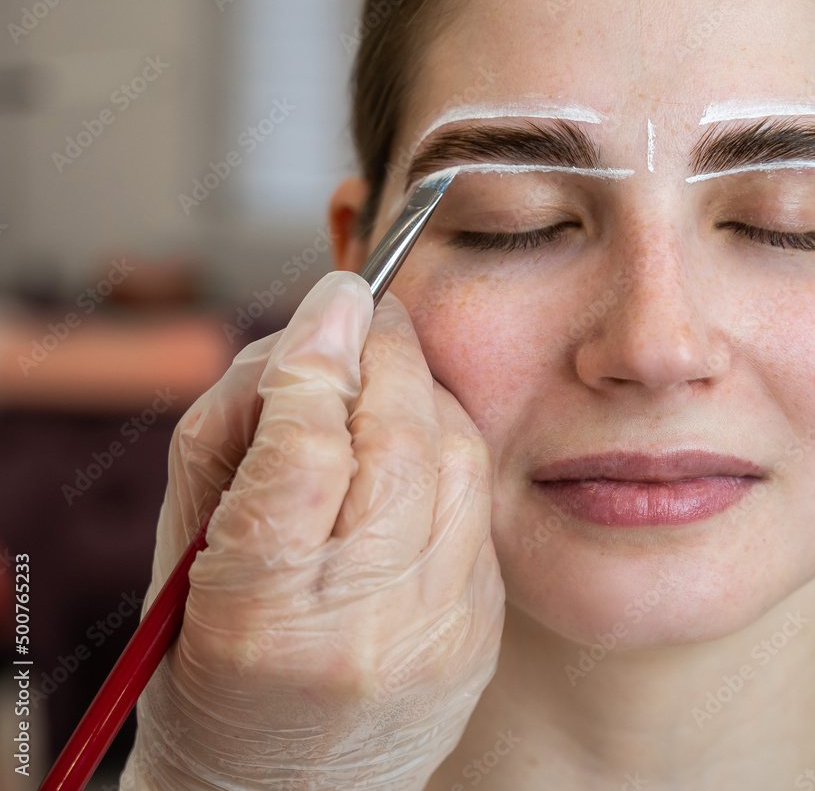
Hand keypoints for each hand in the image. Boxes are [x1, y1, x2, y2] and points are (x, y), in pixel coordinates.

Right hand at [121, 271, 504, 789]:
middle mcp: (366, 627)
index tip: (333, 297)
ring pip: (460, 460)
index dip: (321, 357)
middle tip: (369, 316)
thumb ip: (236, 435)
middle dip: (388, 356)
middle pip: (402, 441)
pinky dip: (447, 454)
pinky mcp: (482, 632)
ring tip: (387, 381)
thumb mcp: (183, 553)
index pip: (308, 448)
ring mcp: (439, 634)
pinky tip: (414, 453)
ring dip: (424, 395)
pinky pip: (478, 504)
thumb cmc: (208, 666)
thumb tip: (309, 334)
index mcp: (263, 613)